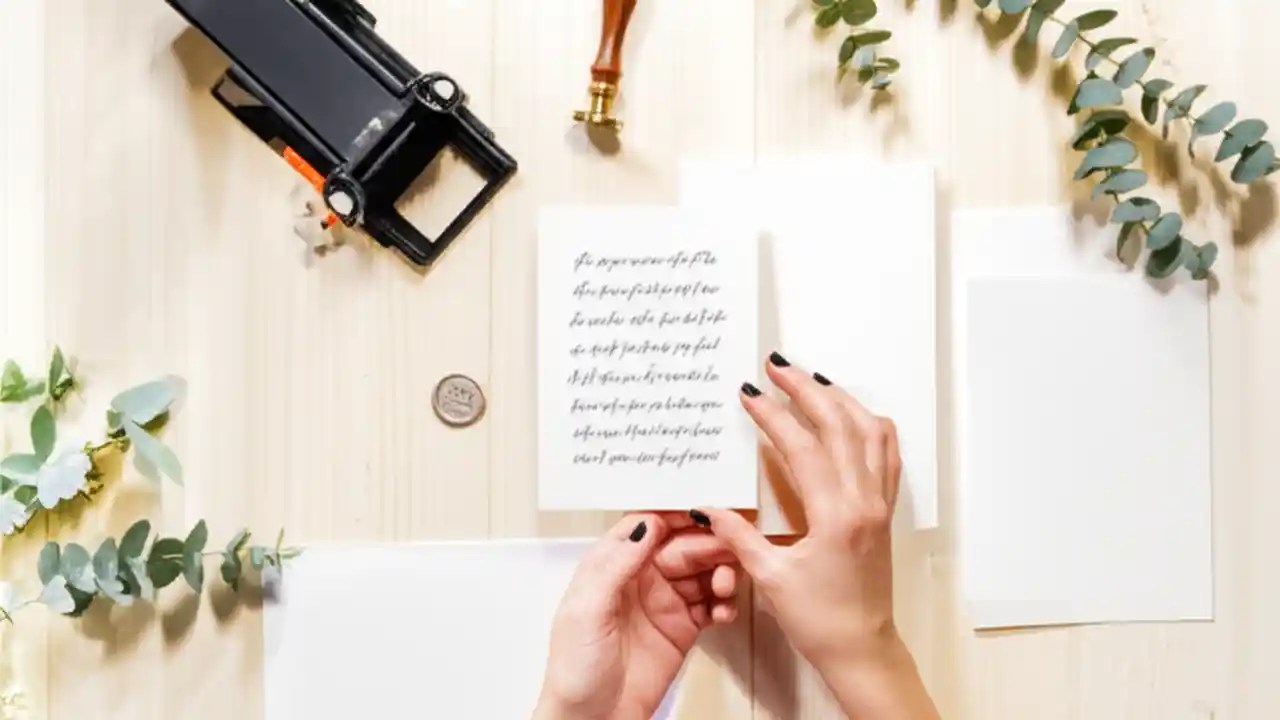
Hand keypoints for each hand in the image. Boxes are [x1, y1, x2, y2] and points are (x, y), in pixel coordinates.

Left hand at [533, 512, 738, 719]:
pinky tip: (724, 609)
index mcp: (611, 567)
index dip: (675, 516)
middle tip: (729, 549)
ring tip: (725, 586)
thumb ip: (616, 564)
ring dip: (719, 573)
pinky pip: (710, 604)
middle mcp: (639, 580)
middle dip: (707, 544)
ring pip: (701, 572)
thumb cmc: (575, 671)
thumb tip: (645, 525)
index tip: (702, 513)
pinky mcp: (682, 629)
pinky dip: (724, 603)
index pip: (647, 526)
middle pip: (681, 546)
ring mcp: (663, 604)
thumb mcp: (586, 610)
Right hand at [695, 353, 938, 719]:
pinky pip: (887, 454)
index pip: (803, 448)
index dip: (774, 416)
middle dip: (806, 389)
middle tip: (777, 366)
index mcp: (835, 515)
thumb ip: (739, 535)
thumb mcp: (769, 577)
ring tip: (811, 380)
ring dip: (840, 399)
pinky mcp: (884, 510)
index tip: (750, 393)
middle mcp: (863, 501)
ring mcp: (879, 503)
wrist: (862, 648)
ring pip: (869, 432)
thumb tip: (707, 508)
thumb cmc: (819, 619)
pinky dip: (870, 425)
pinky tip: (851, 415)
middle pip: (839, 425)